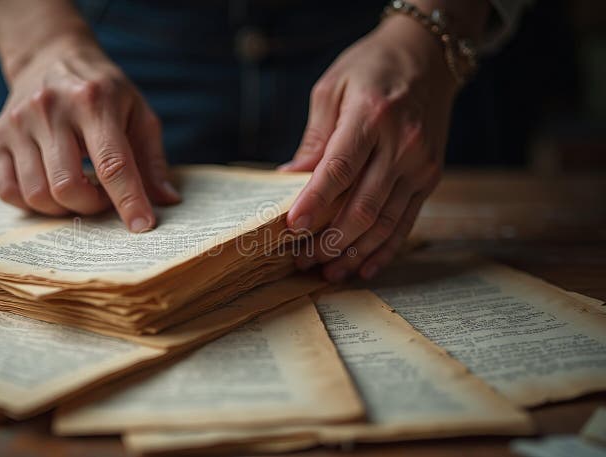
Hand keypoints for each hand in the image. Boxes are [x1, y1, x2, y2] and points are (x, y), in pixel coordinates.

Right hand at [0, 1, 178, 231]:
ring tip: (80, 190)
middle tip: (103, 196)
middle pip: (67, 187)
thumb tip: (165, 202)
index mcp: (94, 101)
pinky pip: (9, 192)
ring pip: (37, 195)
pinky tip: (51, 188)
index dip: (129, 200)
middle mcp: (50, 109)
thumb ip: (152, 159)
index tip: (142, 226)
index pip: (112, 164)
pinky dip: (33, 204)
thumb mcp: (138, 113)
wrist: (51, 56)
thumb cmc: (103, 92)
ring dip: (64, 207)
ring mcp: (17, 124)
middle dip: (92, 206)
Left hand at [281, 15, 457, 281]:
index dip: (314, 202)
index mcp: (371, 116)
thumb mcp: (332, 88)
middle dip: (329, 239)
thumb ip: (314, 138)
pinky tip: (363, 268)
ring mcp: (420, 164)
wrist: (429, 54)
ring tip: (326, 272)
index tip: (291, 228)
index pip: (339, 169)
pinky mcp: (430, 177)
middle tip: (301, 260)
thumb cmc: (371, 67)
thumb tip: (289, 178)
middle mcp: (401, 144)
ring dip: (354, 253)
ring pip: (385, 222)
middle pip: (362, 205)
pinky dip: (384, 249)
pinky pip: (406, 222)